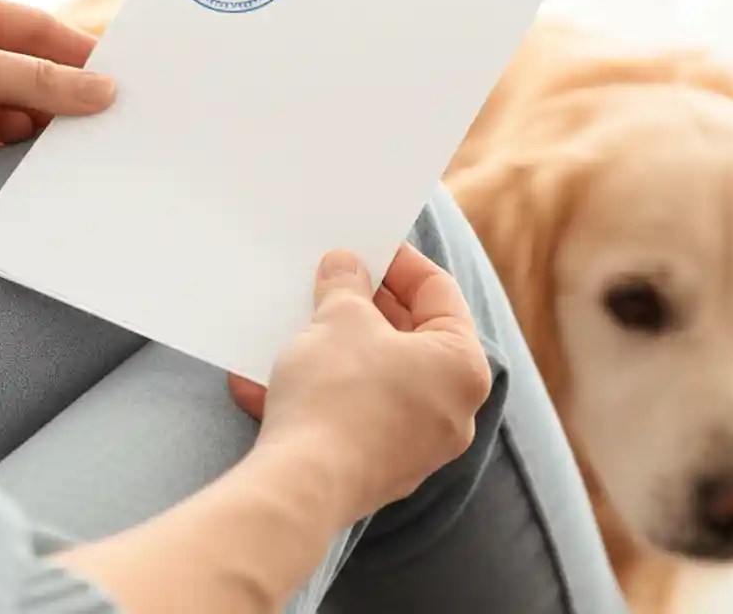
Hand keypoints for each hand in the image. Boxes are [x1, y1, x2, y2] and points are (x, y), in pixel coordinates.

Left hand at [0, 0, 115, 190]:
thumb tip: (101, 90)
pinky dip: (14, 153)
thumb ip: (40, 81)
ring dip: (40, 127)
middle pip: (27, 74)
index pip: (33, 28)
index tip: (118, 76)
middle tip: (111, 115)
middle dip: (63, 95)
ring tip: (81, 142)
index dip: (76, 52)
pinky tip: (39, 159)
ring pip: (14, 114)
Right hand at [230, 244, 492, 523]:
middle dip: (364, 307)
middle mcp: (453, 411)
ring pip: (377, 380)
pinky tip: (268, 383)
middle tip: (331, 281)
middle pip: (411, 339)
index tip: (366, 247)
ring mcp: (416, 447)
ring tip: (300, 324)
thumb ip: (347, 284)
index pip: (439, 292)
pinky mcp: (376, 472)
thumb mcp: (340, 317)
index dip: (399, 261)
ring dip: (337, 350)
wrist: (302, 485)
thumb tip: (346, 267)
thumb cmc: (338, 393)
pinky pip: (351, 417)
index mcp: (464, 366)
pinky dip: (319, 394)